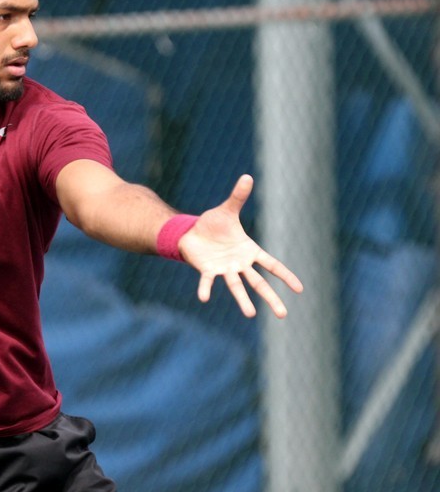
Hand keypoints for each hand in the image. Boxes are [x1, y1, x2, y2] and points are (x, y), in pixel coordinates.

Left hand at [180, 174, 303, 318]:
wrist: (191, 232)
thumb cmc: (213, 224)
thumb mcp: (227, 209)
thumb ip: (238, 197)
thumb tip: (247, 176)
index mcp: (249, 251)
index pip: (272, 265)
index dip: (286, 276)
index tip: (300, 290)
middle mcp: (239, 264)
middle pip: (259, 283)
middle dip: (271, 298)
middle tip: (283, 315)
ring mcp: (224, 269)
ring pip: (237, 287)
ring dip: (243, 300)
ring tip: (251, 314)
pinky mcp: (207, 270)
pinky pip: (207, 281)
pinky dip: (206, 289)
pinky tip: (204, 298)